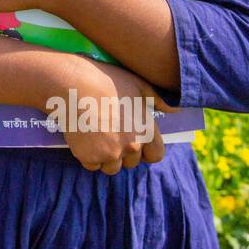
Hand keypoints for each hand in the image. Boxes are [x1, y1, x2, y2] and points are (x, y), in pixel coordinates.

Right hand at [58, 58, 176, 174]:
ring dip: (104, 157)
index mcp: (146, 131)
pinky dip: (87, 155)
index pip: (156, 155)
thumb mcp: (137, 84)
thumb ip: (157, 100)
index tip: (133, 141)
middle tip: (108, 132)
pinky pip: (91, 165)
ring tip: (95, 135)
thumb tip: (175, 110)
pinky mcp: (89, 157)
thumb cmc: (106, 81)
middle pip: (131, 162)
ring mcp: (110, 154)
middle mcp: (131, 146)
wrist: (73, 85)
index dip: (145, 150)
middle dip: (122, 152)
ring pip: (111, 167)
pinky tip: (83, 137)